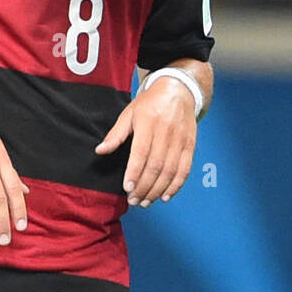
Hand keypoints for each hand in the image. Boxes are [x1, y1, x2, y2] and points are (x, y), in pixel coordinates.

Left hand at [96, 76, 197, 206]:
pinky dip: (176, 186)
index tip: (127, 188)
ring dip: (158, 190)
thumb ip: (116, 134)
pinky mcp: (190, 145)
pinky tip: (166, 196)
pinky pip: (185, 169)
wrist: (179, 90)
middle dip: (144, 187)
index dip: (134, 172)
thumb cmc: (150, 103)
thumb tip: (100, 150)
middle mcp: (166, 131)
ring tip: (146, 201)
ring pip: (170, 171)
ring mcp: (180, 139)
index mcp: (148, 122)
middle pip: (156, 165)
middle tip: (134, 200)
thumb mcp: (129, 113)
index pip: (141, 152)